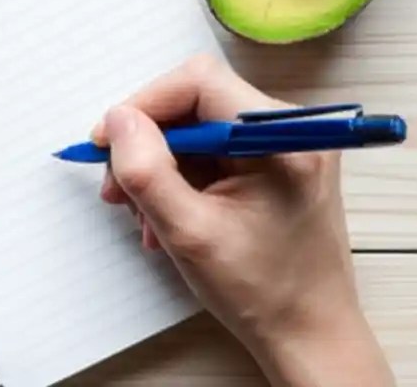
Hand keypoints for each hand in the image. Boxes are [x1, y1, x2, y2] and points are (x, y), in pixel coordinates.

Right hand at [94, 55, 393, 386]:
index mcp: (283, 137)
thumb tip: (117, 121)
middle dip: (148, 144)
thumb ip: (147, 172)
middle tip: (118, 189)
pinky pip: (211, 150)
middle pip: (194, 102)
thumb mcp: (189, 234)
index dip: (143, 105)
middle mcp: (290, 128)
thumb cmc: (263, 293)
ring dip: (159, 167)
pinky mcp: (274, 162)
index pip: (198, 82)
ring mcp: (284, 144)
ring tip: (145, 215)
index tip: (107, 143)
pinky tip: (168, 217)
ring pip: (196, 127)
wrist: (309, 335)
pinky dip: (180, 178)